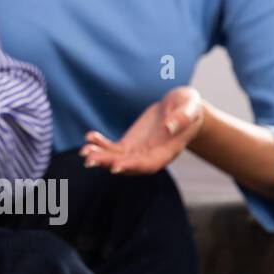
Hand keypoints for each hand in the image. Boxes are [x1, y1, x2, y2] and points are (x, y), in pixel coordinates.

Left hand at [80, 87, 205, 174]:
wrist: (181, 107)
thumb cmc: (188, 107)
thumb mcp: (190, 107)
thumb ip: (182, 117)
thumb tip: (168, 126)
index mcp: (168, 150)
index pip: (150, 164)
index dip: (133, 166)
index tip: (116, 167)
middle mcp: (152, 155)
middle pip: (129, 164)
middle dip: (109, 163)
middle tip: (89, 160)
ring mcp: (140, 150)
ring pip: (118, 158)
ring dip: (100, 156)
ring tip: (84, 151)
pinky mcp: (131, 142)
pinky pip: (114, 148)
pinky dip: (101, 144)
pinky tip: (89, 137)